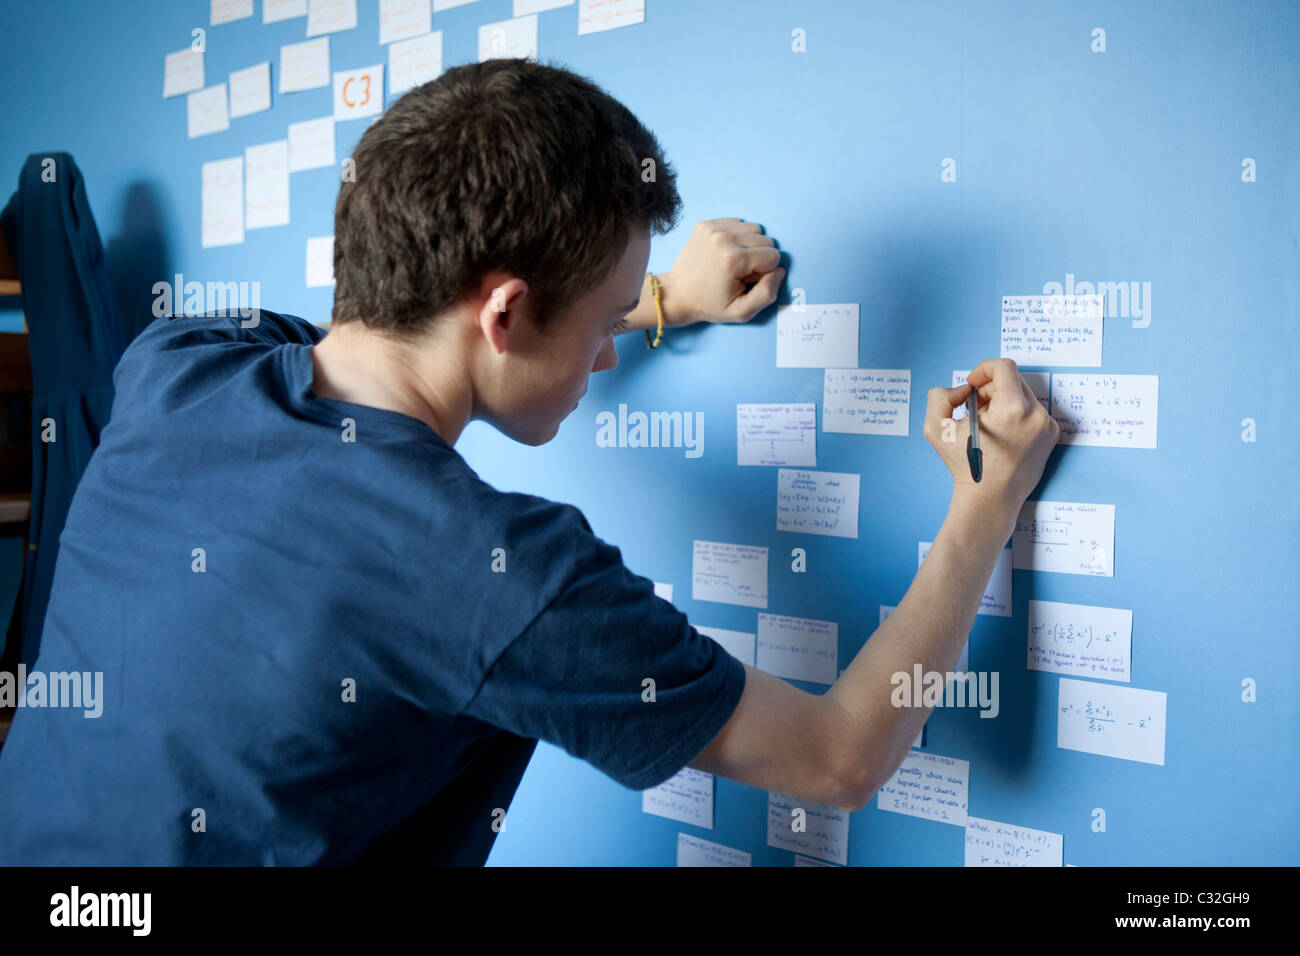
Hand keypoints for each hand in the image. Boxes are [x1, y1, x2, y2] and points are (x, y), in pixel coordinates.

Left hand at [658, 218, 784, 325]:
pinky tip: (723, 253)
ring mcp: (713, 228)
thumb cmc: (710, 305)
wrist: (677, 294)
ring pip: (754, 229)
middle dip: (758, 258)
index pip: (773, 256)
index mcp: (734, 259)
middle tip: (738, 273)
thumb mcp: (741, 312)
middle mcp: (724, 238)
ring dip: (749, 245)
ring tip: (731, 262)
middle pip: (766, 240)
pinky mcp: (705, 224)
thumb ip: (767, 294)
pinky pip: (737, 223)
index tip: (745, 282)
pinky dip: (736, 237)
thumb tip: (780, 271)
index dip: (764, 273)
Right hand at [922, 358, 1058, 515]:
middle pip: (1013, 380)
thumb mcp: (936, 428)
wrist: (989, 500)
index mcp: (1013, 409)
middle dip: (991, 388)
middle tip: (976, 409)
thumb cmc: (965, 467)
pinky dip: (1015, 415)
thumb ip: (941, 396)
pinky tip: (1001, 434)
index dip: (983, 369)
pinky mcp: (1051, 436)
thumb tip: (965, 389)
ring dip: (1003, 401)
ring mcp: (1047, 426)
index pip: (1004, 367)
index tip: (972, 384)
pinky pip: (1032, 411)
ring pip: (1023, 395)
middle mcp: (1036, 415)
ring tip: (987, 424)